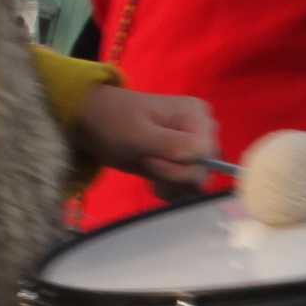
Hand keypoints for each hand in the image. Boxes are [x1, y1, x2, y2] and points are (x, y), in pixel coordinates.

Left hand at [74, 84, 219, 195]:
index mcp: (197, 116)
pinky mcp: (186, 164)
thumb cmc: (115, 123)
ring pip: (198, 183)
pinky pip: (190, 188)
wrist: (98, 126)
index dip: (180, 166)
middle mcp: (203, 131)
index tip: (152, 159)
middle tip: (149, 164)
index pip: (207, 155)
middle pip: (205, 171)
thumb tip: (204, 154)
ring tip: (150, 172)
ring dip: (172, 185)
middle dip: (175, 177)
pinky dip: (172, 190)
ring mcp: (195, 149)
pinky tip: (155, 181)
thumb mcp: (140, 134)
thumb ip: (173, 144)